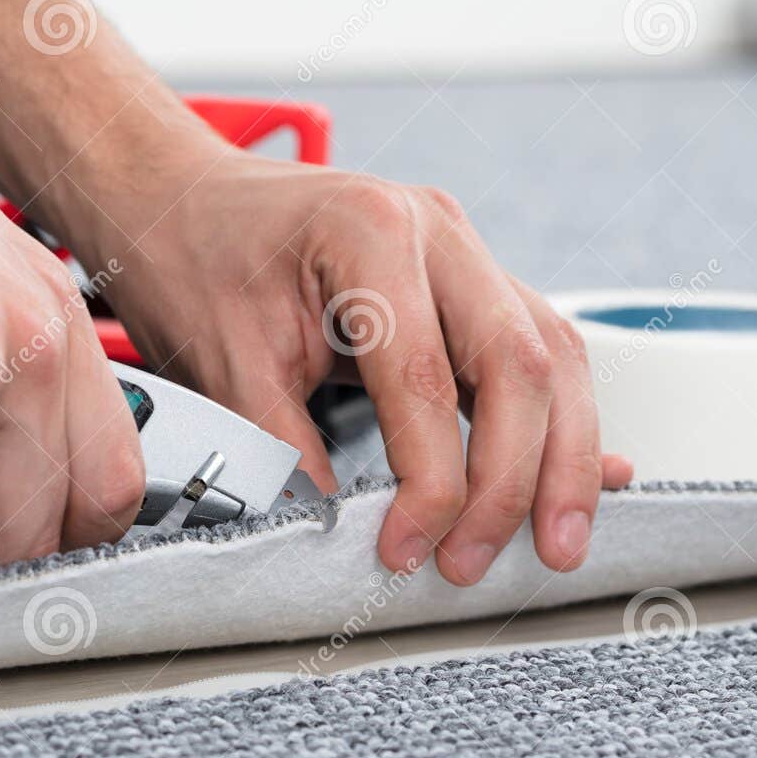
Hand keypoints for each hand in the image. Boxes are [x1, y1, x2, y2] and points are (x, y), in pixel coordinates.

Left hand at [0, 0, 627, 585]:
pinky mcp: (468, 280)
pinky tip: (581, 476)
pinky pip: (536, 351)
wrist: (175, 196)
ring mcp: (462, 249)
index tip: (410, 551)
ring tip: (557, 541)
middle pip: (523, 364)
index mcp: (371, 233)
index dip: (433, 485)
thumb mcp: (224, 365)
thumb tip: (344, 540)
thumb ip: (287, 451)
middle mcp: (437, 230)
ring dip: (563, 457)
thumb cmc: (192, 262)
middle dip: (520, 480)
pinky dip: (555, 421)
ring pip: (553, 356)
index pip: (428, 381)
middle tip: (481, 562)